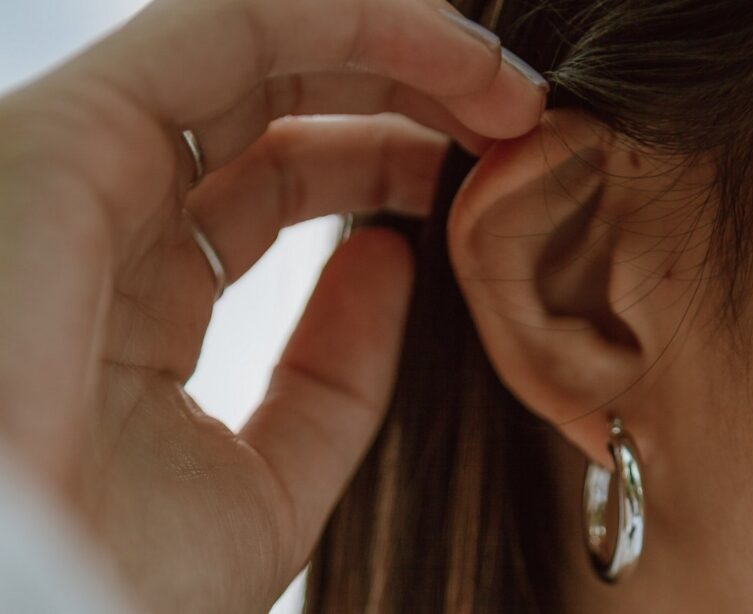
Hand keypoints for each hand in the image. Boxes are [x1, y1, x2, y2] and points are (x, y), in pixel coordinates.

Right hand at [0, 0, 545, 610]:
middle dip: (403, 91)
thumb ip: (335, 372)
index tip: (485, 177)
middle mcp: (108, 217)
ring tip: (508, 94)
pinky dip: (350, 21)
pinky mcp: (68, 136)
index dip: (386, 162)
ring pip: (253, 44)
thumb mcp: (272, 478)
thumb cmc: (121, 580)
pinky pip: (224, 26)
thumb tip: (391, 258)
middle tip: (515, 120)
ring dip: (397, 47)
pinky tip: (451, 58)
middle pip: (271, 102)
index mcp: (143, 296)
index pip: (272, 182)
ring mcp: (80, 169)